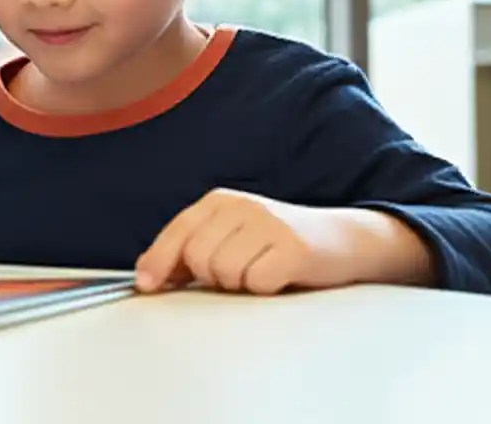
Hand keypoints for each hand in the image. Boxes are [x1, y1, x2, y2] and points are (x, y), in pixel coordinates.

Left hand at [135, 188, 375, 294]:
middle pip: (197, 258)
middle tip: (238, 272)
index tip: (146, 285)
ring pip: (224, 272)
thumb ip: (189, 251)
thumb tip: (147, 276)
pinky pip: (256, 283)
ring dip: (239, 284)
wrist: (343, 241)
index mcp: (220, 201)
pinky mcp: (293, 248)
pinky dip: (264, 289)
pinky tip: (279, 276)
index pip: (178, 231)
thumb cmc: (278, 244)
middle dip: (210, 277)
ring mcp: (269, 223)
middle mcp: (242, 206)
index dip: (158, 261)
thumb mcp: (230, 237)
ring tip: (259, 271)